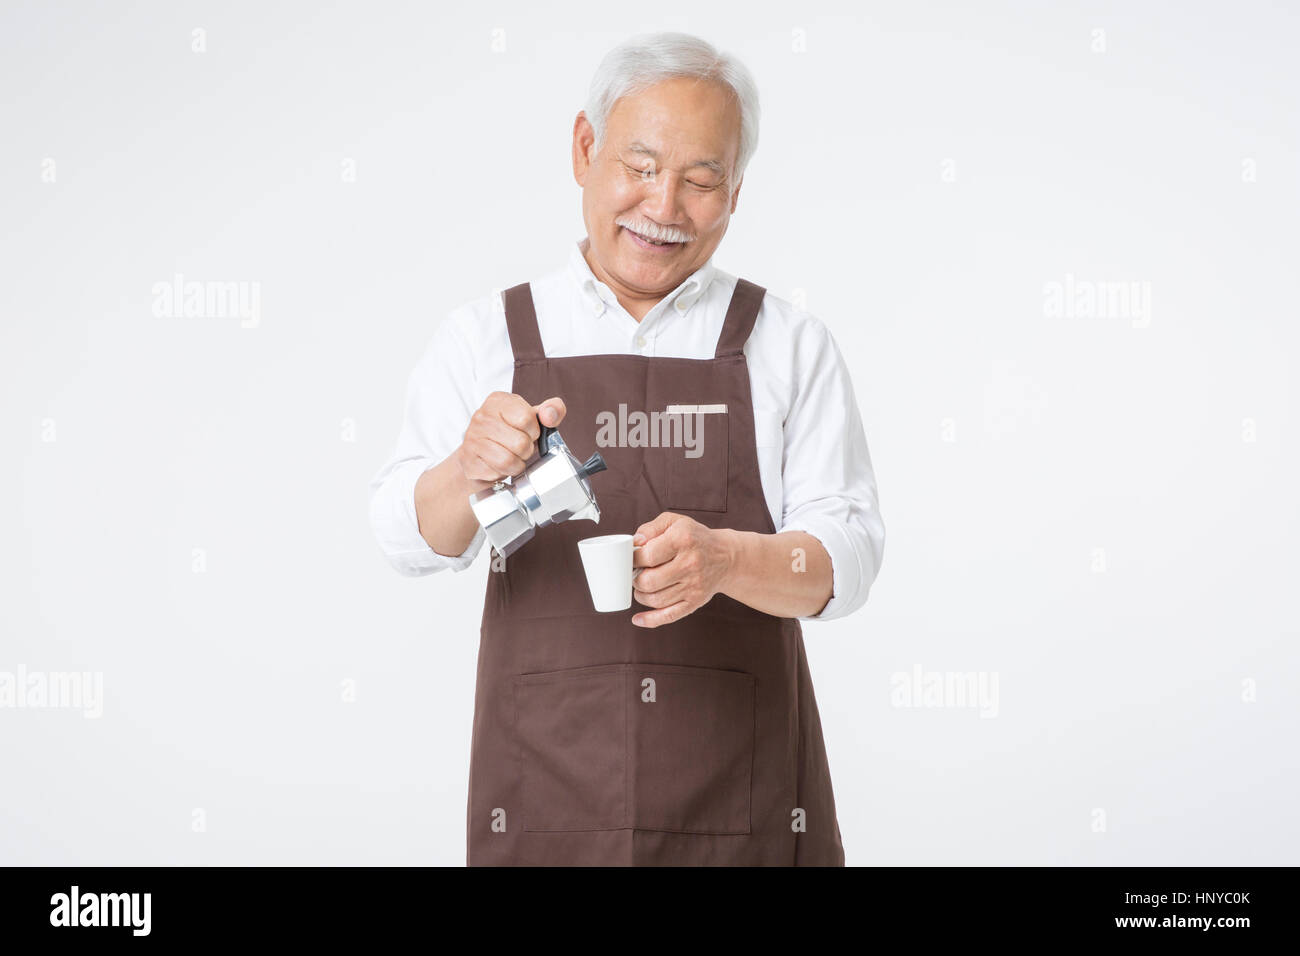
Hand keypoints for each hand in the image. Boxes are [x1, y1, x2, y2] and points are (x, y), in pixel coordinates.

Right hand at [455, 392, 565, 487]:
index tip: (528, 432)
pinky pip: (496, 473)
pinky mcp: (468, 460)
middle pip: (520, 443)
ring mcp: (472, 438)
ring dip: (516, 464)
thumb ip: (552, 410)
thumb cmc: (510, 434)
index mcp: (498, 401)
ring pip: (508, 460)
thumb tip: (551, 415)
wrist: (480, 455)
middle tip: (519, 448)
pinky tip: (498, 466)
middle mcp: (481, 416)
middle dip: (526, 451)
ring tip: (512, 457)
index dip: (534, 431)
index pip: (527, 418)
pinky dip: (503, 473)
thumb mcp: (533, 417)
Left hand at [630, 512, 735, 627]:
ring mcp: (694, 585)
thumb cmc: (694, 538)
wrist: (726, 556)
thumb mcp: (674, 522)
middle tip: (636, 574)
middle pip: (649, 581)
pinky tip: (637, 619)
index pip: (647, 555)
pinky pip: (669, 615)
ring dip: (641, 595)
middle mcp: (690, 563)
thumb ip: (650, 528)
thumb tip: (634, 543)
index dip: (633, 559)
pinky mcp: (695, 601)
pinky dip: (650, 620)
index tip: (632, 559)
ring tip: (641, 586)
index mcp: (683, 540)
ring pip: (655, 600)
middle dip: (635, 579)